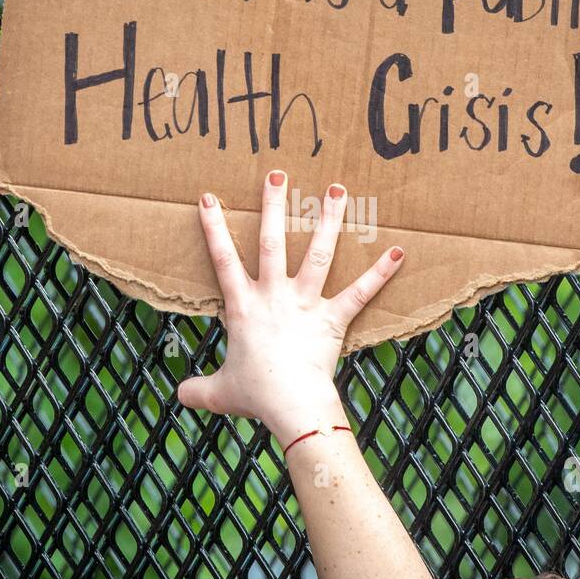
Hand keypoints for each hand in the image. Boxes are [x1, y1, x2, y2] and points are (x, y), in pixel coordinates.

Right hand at [176, 169, 404, 438]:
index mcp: (243, 307)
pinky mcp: (334, 318)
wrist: (291, 404)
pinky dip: (380, 273)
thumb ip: (198, 390)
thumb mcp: (218, 393)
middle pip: (272, 242)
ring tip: (337, 190)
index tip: (210, 198)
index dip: (214, 228)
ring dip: (329, 220)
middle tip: (277, 174)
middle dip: (274, 206)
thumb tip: (180, 396)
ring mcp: (306, 303)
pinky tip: (398, 252)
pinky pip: (360, 292)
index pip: (223, 260)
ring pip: (318, 254)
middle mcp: (274, 296)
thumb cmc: (255, 396)